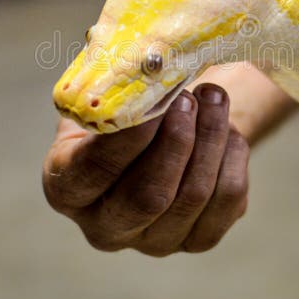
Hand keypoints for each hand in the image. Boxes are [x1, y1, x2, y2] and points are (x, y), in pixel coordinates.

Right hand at [42, 84, 249, 255]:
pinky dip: (232, 156)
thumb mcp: (104, 91)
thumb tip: (138, 57)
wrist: (166, 129)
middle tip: (189, 98)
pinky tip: (225, 129)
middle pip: (148, 196)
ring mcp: (154, 241)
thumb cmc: (128, 105)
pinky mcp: (198, 240)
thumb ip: (109, 80)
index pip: (93, 172)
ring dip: (210, 138)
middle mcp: (105, 226)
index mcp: (66, 187)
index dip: (129, 136)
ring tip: (213, 97)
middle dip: (176, 140)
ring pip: (193, 195)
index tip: (158, 98)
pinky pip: (227, 200)